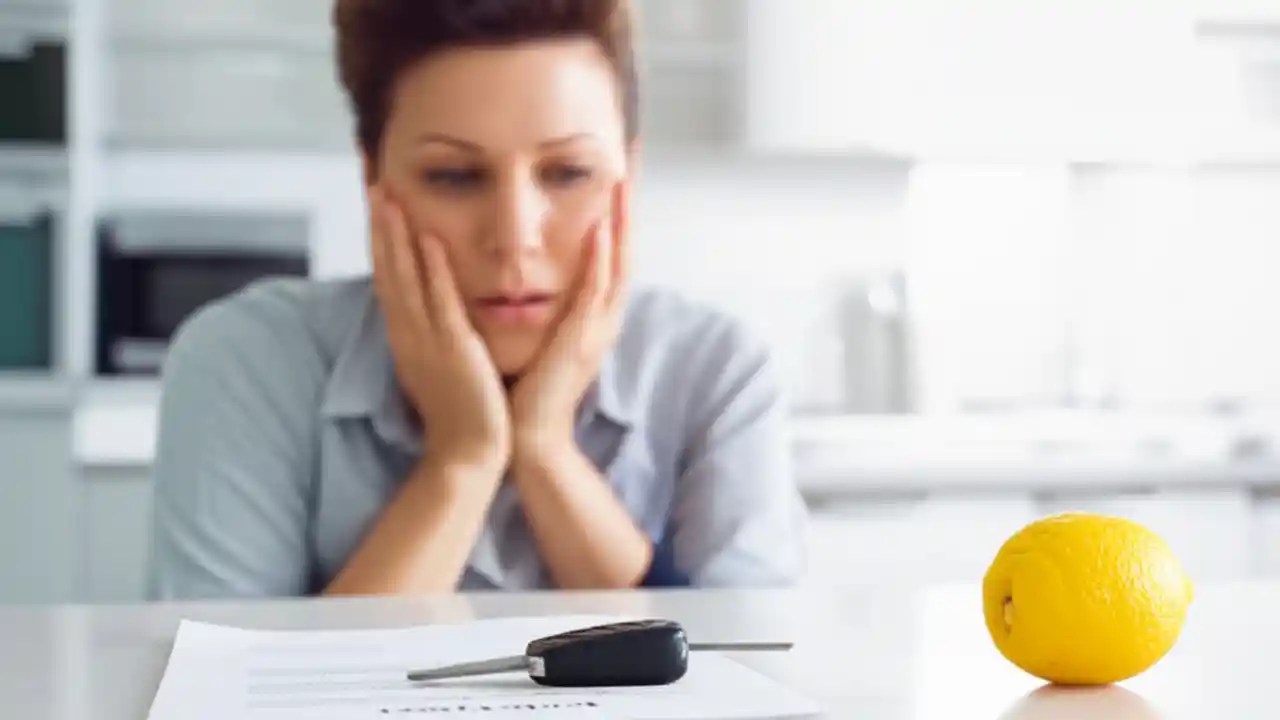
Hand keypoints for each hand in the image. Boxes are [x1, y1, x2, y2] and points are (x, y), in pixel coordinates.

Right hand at [368, 187, 510, 471]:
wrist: (468, 454)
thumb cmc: (461, 414)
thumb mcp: (439, 366)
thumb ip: (435, 337)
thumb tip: (434, 312)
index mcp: (406, 339)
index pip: (388, 281)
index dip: (381, 244)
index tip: (378, 209)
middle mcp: (408, 336)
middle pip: (388, 272)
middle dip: (380, 229)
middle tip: (374, 188)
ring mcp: (427, 342)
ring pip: (406, 280)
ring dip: (397, 238)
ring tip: (390, 198)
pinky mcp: (453, 350)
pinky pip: (440, 302)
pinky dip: (433, 270)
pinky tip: (429, 239)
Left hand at [509, 182, 629, 460]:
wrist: (526, 437)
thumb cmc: (528, 388)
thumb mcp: (542, 336)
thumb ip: (546, 306)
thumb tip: (526, 273)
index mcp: (592, 316)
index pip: (611, 254)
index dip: (617, 215)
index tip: (618, 174)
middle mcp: (602, 319)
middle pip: (624, 251)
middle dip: (629, 208)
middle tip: (633, 161)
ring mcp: (595, 330)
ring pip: (616, 266)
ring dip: (621, 223)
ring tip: (623, 181)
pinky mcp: (580, 342)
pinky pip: (595, 294)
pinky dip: (600, 261)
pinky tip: (600, 229)